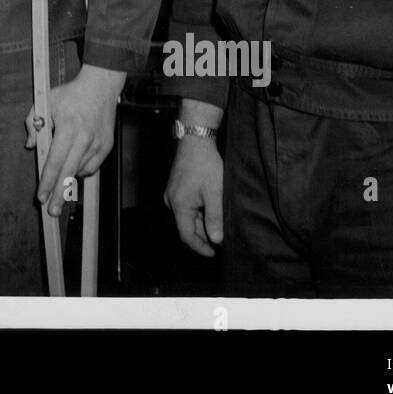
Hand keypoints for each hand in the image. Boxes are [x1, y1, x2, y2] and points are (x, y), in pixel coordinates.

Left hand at [23, 64, 125, 215]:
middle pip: (69, 173)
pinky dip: (81, 170)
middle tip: (52, 212)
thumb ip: (33, 122)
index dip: (47, 181)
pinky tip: (73, 169)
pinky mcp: (106, 146)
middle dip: (60, 195)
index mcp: (69, 128)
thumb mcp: (46, 101)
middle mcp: (85, 139)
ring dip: (69, 181)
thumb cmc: (71, 94)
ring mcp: (98, 144)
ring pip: (81, 171)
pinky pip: (92, 166)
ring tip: (60, 190)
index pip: (55, 161)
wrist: (100, 87)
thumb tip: (31, 146)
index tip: (41, 196)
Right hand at [163, 118, 224, 257]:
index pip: (186, 236)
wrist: (195, 140)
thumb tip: (216, 239)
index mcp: (179, 206)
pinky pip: (186, 206)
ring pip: (187, 216)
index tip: (214, 253)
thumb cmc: (205, 165)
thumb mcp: (215, 194)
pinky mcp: (175, 187)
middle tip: (221, 237)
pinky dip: (198, 211)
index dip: (200, 247)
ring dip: (202, 222)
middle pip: (186, 226)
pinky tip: (210, 207)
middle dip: (203, 234)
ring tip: (219, 222)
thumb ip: (215, 218)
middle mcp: (171, 201)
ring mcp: (172, 193)